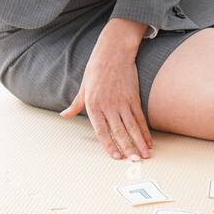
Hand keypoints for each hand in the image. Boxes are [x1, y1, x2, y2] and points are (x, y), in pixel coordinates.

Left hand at [59, 20, 152, 159]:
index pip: (102, 130)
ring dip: (140, 142)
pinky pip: (140, 117)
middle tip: (135, 162)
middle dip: (128, 148)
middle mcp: (108, 105)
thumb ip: (75, 104)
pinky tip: (149, 140)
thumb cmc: (96, 69)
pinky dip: (145, 130)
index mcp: (93, 105)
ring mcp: (122, 101)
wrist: (113, 52)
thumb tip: (64, 114)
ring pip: (132, 126)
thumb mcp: (83, 87)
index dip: (109, 144)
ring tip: (145, 155)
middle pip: (120, 131)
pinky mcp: (133, 97)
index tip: (116, 157)